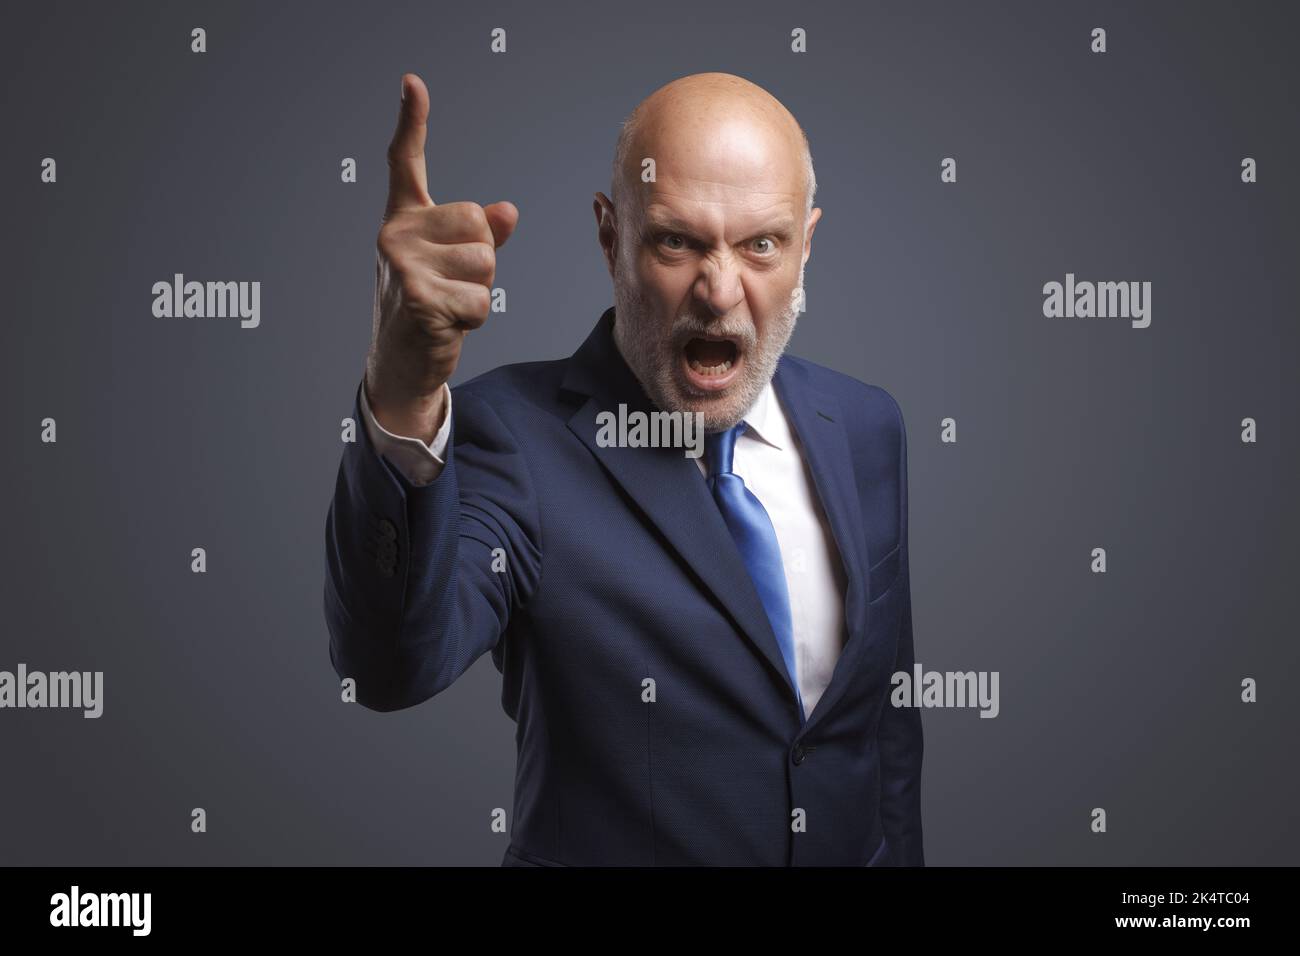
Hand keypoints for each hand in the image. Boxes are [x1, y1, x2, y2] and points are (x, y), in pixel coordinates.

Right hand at [364, 72, 518, 441]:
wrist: (400, 363)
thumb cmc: (429, 307)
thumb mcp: (452, 265)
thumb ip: (480, 234)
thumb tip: (508, 213)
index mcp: (404, 219)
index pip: (406, 164)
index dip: (413, 122)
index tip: (414, 82)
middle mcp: (396, 234)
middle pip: (480, 226)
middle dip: (483, 263)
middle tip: (451, 287)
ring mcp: (404, 265)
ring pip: (486, 264)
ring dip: (480, 294)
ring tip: (448, 306)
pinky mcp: (418, 298)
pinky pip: (481, 300)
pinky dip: (474, 319)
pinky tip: (446, 325)